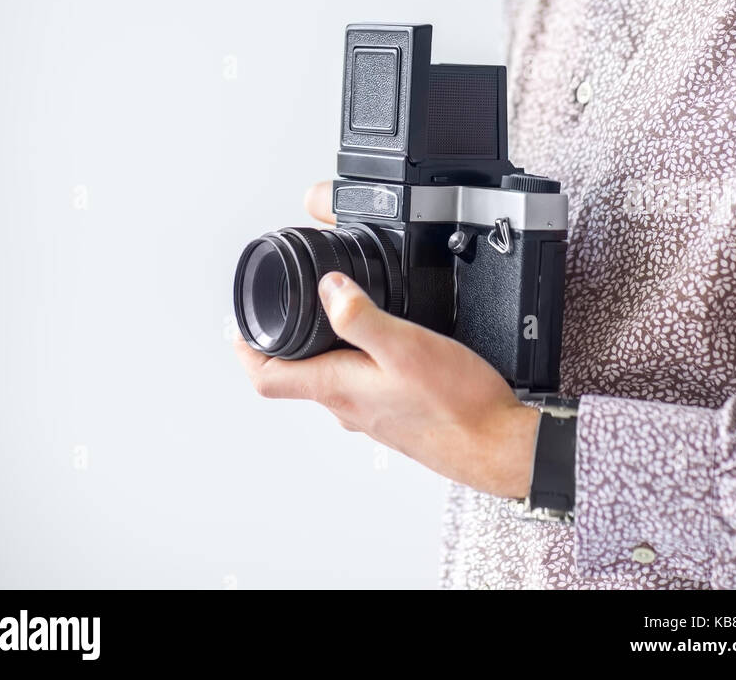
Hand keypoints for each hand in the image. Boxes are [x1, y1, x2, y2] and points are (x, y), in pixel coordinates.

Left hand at [233, 181, 539, 498]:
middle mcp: (349, 407)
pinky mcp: (397, 415)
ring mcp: (373, 414)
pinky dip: (356, 361)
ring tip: (327, 316)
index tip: (236, 326)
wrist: (500, 446)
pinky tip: (380, 346)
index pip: (268, 377)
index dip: (245, 350)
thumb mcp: (405, 345)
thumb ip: (361, 316)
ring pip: (331, 380)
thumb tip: (327, 288)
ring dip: (321, 350)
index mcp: (339, 388)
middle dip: (284, 343)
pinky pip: (361, 386)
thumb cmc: (457, 405)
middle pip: (297, 376)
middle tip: (282, 309)